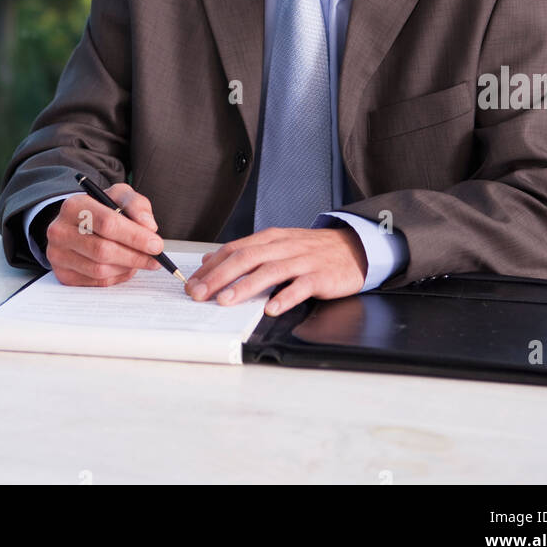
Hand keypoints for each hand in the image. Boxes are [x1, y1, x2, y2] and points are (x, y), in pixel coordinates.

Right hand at [45, 183, 163, 286]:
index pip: (107, 223)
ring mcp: (58, 255)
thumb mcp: (119, 197)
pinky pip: (96, 282)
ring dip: (127, 267)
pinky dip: (117, 277)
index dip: (135, 236)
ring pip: (100, 269)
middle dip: (135, 256)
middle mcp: (60, 230)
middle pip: (103, 250)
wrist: (76, 224)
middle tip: (156, 258)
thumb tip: (148, 227)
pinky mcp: (62, 274)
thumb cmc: (101, 209)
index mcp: (74, 206)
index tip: (156, 244)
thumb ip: (136, 205)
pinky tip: (126, 267)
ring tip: (141, 260)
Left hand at [184, 226, 367, 314]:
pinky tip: (272, 308)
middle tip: (200, 294)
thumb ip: (247, 252)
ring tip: (226, 301)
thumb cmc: (311, 249)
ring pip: (270, 271)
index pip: (235, 249)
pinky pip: (302, 287)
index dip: (212, 266)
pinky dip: (286, 297)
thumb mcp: (278, 244)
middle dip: (220, 276)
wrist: (354, 247)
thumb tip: (211, 261)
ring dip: (246, 286)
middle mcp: (284, 246)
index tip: (192, 283)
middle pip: (247, 258)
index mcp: (271, 238)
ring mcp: (303, 260)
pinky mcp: (321, 276)